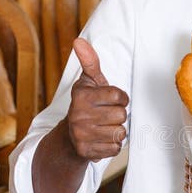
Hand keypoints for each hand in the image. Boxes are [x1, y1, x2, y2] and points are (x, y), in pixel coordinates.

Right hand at [67, 37, 128, 161]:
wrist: (70, 138)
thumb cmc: (87, 104)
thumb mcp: (89, 82)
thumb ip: (90, 62)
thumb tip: (78, 41)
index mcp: (81, 96)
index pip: (118, 96)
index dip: (121, 98)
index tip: (113, 100)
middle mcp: (78, 115)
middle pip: (121, 115)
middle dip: (118, 115)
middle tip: (106, 115)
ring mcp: (81, 135)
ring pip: (120, 132)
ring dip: (116, 130)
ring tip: (104, 127)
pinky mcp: (86, 151)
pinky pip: (115, 148)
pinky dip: (112, 145)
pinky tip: (101, 140)